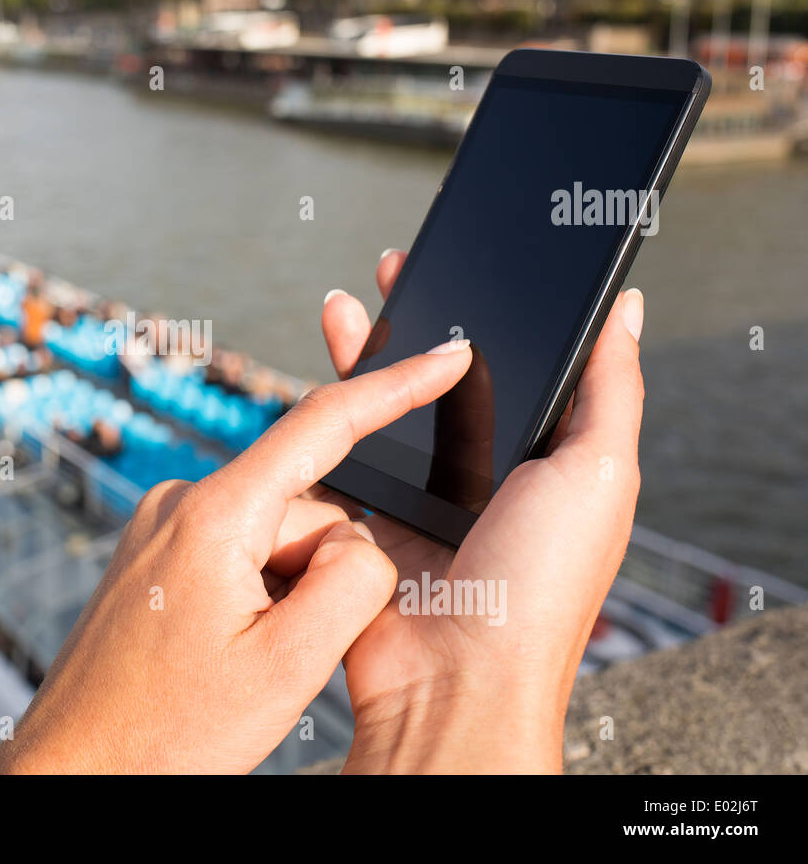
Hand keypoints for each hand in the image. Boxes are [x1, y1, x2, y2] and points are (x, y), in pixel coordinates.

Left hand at [0, 338, 473, 773]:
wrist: (74, 769)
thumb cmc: (168, 733)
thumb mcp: (288, 667)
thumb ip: (353, 585)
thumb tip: (365, 541)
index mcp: (216, 514)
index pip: (323, 424)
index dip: (396, 386)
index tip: (448, 356)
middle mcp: (182, 501)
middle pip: (308, 506)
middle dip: (326, 570)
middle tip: (292, 652)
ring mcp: (162, 526)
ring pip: (277, 535)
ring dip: (292, 592)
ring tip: (249, 665)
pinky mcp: (155, 553)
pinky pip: (241, 551)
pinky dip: (263, 592)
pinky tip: (232, 652)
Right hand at [322, 250, 644, 772]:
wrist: (455, 675)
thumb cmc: (541, 584)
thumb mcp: (599, 474)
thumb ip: (611, 390)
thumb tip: (626, 308)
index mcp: (540, 459)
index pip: (516, 363)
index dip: (492, 310)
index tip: (469, 262)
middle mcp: (477, 473)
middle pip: (439, 375)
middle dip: (416, 317)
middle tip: (396, 268)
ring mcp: (416, 494)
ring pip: (381, 404)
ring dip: (361, 352)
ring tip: (342, 304)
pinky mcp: (363, 517)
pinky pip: (337, 452)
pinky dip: (323, 413)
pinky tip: (313, 376)